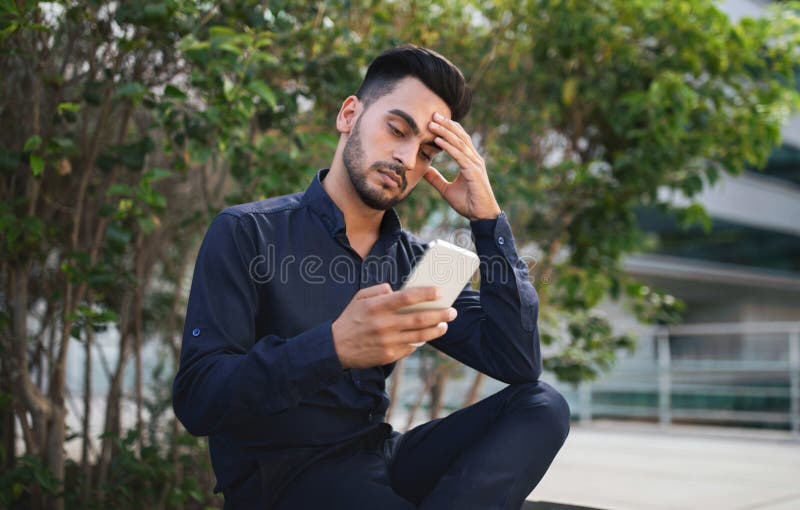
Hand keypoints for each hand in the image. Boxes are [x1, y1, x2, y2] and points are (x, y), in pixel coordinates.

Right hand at [331, 283, 457, 369]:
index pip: (407, 297)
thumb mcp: (359, 298)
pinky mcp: (389, 355)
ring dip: (436, 330)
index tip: (439, 292)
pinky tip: (425, 336)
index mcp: (377, 307)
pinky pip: (410, 347)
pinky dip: (419, 342)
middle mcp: (384, 324)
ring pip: (420, 336)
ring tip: (444, 325)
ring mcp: (387, 341)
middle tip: (452, 311)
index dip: (426, 294)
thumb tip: (397, 290)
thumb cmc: (350, 319)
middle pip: (419, 318)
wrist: (335, 348)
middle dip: (440, 314)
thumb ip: (379, 290)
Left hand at [424, 112, 501, 220]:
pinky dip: (448, 147)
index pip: (459, 139)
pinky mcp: (474, 172)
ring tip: (432, 124)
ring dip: (445, 132)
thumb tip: (424, 171)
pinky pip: (459, 156)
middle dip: (446, 124)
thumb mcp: (446, 189)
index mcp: (469, 160)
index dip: (448, 128)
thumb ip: (436, 178)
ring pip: (459, 143)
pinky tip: (438, 140)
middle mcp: (474, 159)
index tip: (434, 120)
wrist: (480, 216)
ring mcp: (475, 164)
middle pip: (459, 136)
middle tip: (433, 114)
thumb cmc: (467, 203)